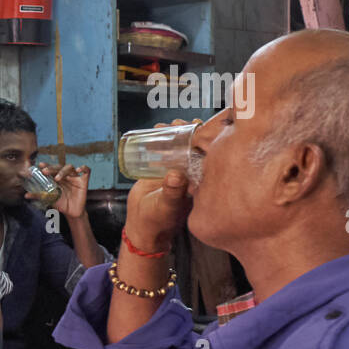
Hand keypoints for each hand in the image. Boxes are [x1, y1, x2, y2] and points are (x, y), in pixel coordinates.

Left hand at [38, 163, 90, 219]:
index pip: (51, 168)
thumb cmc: (60, 203)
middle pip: (59, 166)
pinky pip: (86, 171)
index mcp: (56, 177)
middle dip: (52, 168)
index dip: (46, 165)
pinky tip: (78, 170)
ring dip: (63, 171)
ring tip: (57, 178)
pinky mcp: (84, 181)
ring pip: (70, 168)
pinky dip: (83, 168)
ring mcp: (75, 177)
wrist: (71, 213)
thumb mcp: (49, 199)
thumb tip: (26, 195)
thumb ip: (38, 195)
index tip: (39, 165)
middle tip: (44, 171)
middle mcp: (65, 175)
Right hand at [124, 119, 197, 252]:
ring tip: (164, 125)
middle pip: (193, 146)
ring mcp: (176, 170)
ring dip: (173, 133)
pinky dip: (161, 139)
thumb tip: (176, 175)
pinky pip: (164, 151)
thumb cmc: (158, 220)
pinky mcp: (161, 170)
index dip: (204, 138)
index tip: (198, 125)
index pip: (206, 154)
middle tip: (177, 122)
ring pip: (178, 146)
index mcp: (198, 180)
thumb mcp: (166, 206)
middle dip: (187, 131)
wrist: (141, 226)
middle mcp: (190, 173)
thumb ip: (172, 192)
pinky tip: (155, 130)